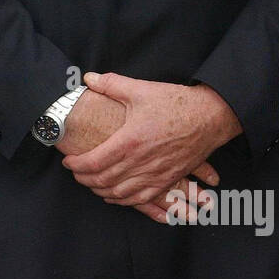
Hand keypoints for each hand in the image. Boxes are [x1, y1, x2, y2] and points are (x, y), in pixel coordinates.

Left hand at [61, 72, 240, 209]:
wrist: (210, 116)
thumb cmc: (176, 103)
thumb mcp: (141, 90)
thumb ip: (111, 84)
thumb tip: (88, 78)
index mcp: (130, 141)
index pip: (94, 162)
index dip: (76, 165)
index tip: (68, 161)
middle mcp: (141, 162)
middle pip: (103, 181)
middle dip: (84, 179)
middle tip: (75, 173)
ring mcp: (156, 174)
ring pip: (121, 193)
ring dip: (101, 191)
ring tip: (91, 184)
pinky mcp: (168, 180)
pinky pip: (142, 198)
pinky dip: (124, 200)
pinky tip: (116, 196)